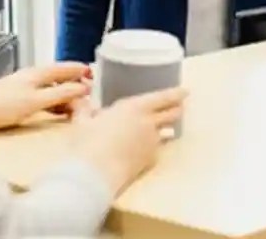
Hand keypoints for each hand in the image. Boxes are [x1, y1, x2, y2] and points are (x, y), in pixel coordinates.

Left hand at [0, 62, 91, 131]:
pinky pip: (42, 97)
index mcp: (37, 73)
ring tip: (76, 104)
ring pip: (50, 87)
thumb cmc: (0, 106)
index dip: (80, 71)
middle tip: (89, 93)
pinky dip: (53, 102)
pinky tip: (55, 111)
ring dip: (64, 94)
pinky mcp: (16, 98)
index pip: (65, 68)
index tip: (95, 76)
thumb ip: (60, 95)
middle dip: (74, 83)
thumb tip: (83, 88)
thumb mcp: (36, 102)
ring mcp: (23, 87)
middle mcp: (31, 77)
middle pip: (59, 77)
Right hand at [72, 87, 187, 194]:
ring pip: (167, 132)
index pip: (164, 97)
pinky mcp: (150, 161)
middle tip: (180, 107)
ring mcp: (152, 143)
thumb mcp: (82, 122)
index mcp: (135, 107)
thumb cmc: (87, 142)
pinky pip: (157, 149)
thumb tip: (80, 101)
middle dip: (178, 109)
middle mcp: (149, 122)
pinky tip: (147, 149)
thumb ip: (85, 110)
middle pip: (173, 114)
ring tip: (165, 128)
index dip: (176, 94)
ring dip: (167, 129)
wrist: (94, 174)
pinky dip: (155, 146)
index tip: (185, 91)